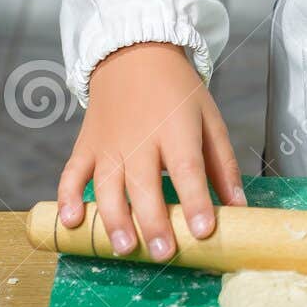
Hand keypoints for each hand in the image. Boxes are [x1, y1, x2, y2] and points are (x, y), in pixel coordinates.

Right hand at [56, 41, 246, 260]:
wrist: (135, 53)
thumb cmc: (178, 91)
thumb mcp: (209, 118)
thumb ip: (223, 164)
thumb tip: (239, 207)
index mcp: (177, 128)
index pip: (187, 168)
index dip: (196, 200)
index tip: (203, 231)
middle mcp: (141, 137)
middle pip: (145, 183)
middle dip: (154, 221)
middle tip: (164, 253)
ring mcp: (109, 143)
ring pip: (108, 185)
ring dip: (114, 218)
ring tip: (124, 248)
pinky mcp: (86, 145)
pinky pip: (72, 173)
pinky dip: (68, 197)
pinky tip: (71, 221)